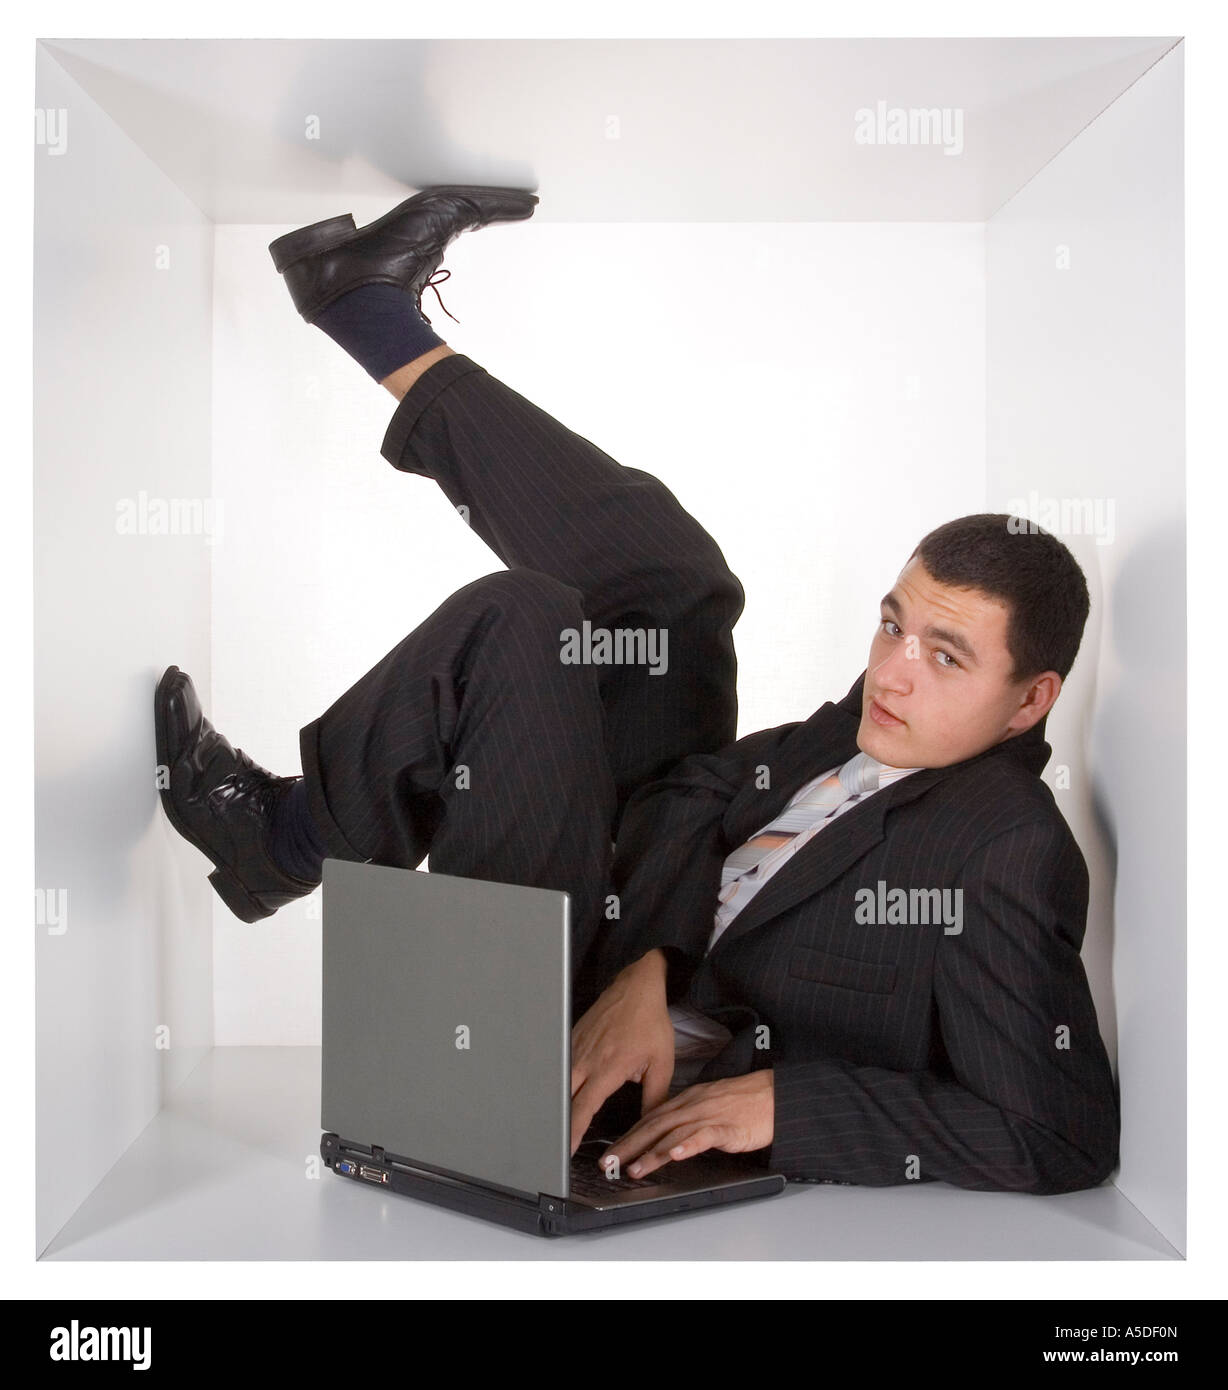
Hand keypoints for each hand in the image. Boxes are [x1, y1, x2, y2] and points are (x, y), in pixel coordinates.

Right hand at [569, 949, 674, 1155]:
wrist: (637, 987)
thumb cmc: (650, 1022)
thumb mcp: (662, 1062)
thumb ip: (655, 1097)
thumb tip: (650, 1125)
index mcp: (607, 1069)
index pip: (583, 1108)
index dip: (572, 1132)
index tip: (565, 1151)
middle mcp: (586, 1060)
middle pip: (563, 1100)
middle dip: (557, 1124)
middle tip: (554, 1148)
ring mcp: (576, 1048)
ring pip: (558, 1084)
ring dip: (556, 1105)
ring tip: (554, 1128)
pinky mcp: (573, 1039)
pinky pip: (561, 1067)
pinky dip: (559, 1085)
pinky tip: (560, 1097)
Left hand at [599, 1070, 774, 1178]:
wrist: (774, 1094)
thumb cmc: (744, 1102)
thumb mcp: (708, 1106)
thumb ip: (686, 1119)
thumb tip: (665, 1136)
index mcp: (687, 1101)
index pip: (651, 1117)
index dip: (628, 1134)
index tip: (611, 1151)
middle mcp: (693, 1106)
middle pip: (654, 1125)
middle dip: (629, 1145)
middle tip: (608, 1162)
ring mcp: (709, 1115)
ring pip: (674, 1133)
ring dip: (651, 1152)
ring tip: (634, 1168)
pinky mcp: (728, 1126)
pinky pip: (704, 1136)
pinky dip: (688, 1146)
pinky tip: (676, 1155)